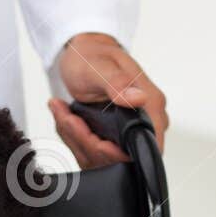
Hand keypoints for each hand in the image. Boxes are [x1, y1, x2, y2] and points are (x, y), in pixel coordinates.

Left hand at [49, 32, 168, 167]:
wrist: (83, 57)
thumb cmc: (92, 57)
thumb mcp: (99, 66)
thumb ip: (117, 83)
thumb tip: (139, 99)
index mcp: (151, 105)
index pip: (145, 147)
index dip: (117, 152)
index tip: (94, 141)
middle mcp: (147, 122)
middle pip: (123, 158)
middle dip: (89, 144)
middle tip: (67, 119)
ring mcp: (132, 132)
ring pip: (105, 159)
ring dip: (79, 142)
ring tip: (64, 115)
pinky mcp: (116, 139)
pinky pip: (96, 154)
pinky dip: (77, 141)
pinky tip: (67, 121)